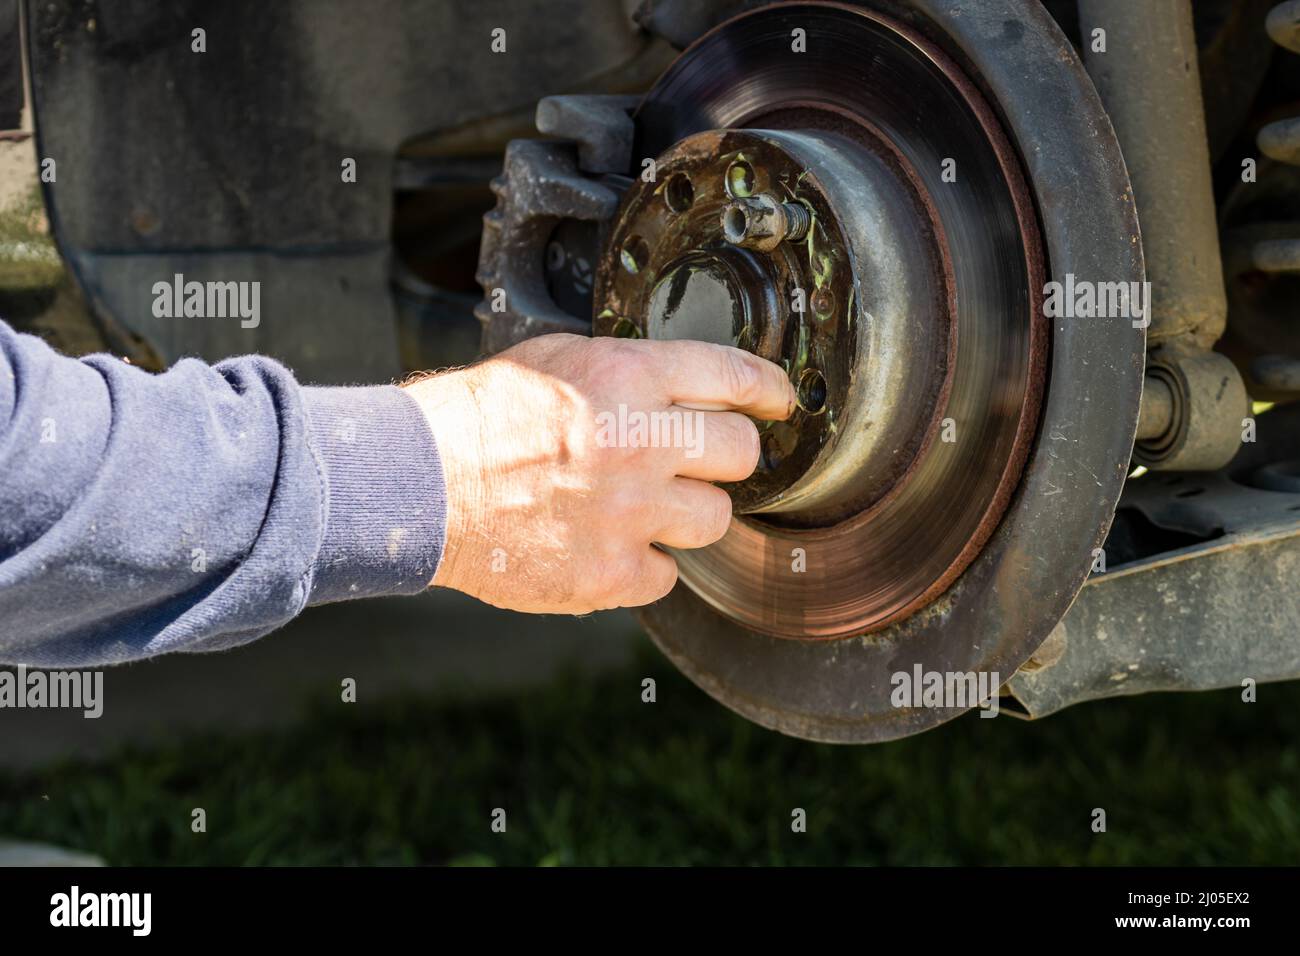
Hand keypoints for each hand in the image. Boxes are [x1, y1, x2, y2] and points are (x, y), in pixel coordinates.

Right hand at [403, 333, 795, 613]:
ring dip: (688, 515)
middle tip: (696, 463)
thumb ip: (625, 368)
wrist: (424, 482)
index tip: (779, 404)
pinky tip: (609, 544)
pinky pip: (668, 576)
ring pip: (715, 520)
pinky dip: (644, 566)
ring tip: (643, 507)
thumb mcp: (555, 357)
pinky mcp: (610, 572)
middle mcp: (640, 444)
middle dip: (725, 458)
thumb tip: (680, 381)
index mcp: (628, 379)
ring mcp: (629, 513)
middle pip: (742, 455)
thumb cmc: (482, 417)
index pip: (736, 379)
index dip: (769, 392)